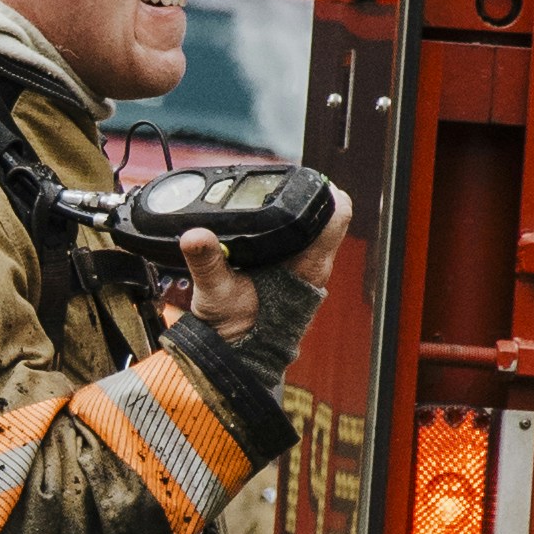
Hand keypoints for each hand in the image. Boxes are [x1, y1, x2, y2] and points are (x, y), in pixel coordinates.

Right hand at [175, 186, 347, 362]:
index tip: (309, 178)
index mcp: (306, 268)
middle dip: (310, 194)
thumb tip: (196, 237)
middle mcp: (313, 266)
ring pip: (316, 226)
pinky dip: (291, 223)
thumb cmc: (232, 331)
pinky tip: (272, 215)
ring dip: (301, 208)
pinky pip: (301, 238)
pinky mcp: (293, 271)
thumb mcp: (216, 294)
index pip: (336, 217)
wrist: (233, 354)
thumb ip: (207, 263)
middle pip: (328, 214)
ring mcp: (305, 268)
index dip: (326, 192)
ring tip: (278, 191)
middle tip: (286, 179)